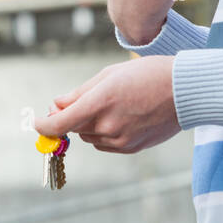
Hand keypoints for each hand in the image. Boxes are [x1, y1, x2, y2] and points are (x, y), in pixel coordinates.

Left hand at [34, 55, 179, 153]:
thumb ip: (79, 93)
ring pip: (90, 137)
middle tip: (76, 102)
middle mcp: (108, 126)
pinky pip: (106, 144)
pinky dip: (104, 133)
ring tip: (110, 105)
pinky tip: (120, 116)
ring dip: (89, 125)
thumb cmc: (148, 74)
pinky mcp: (132, 148)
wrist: (185, 91)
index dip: (43, 125)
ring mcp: (121, 140)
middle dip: (71, 117)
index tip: (36, 122)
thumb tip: (56, 105)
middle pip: (74, 129)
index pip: (59, 123)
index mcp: (100, 103)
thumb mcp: (109, 75)